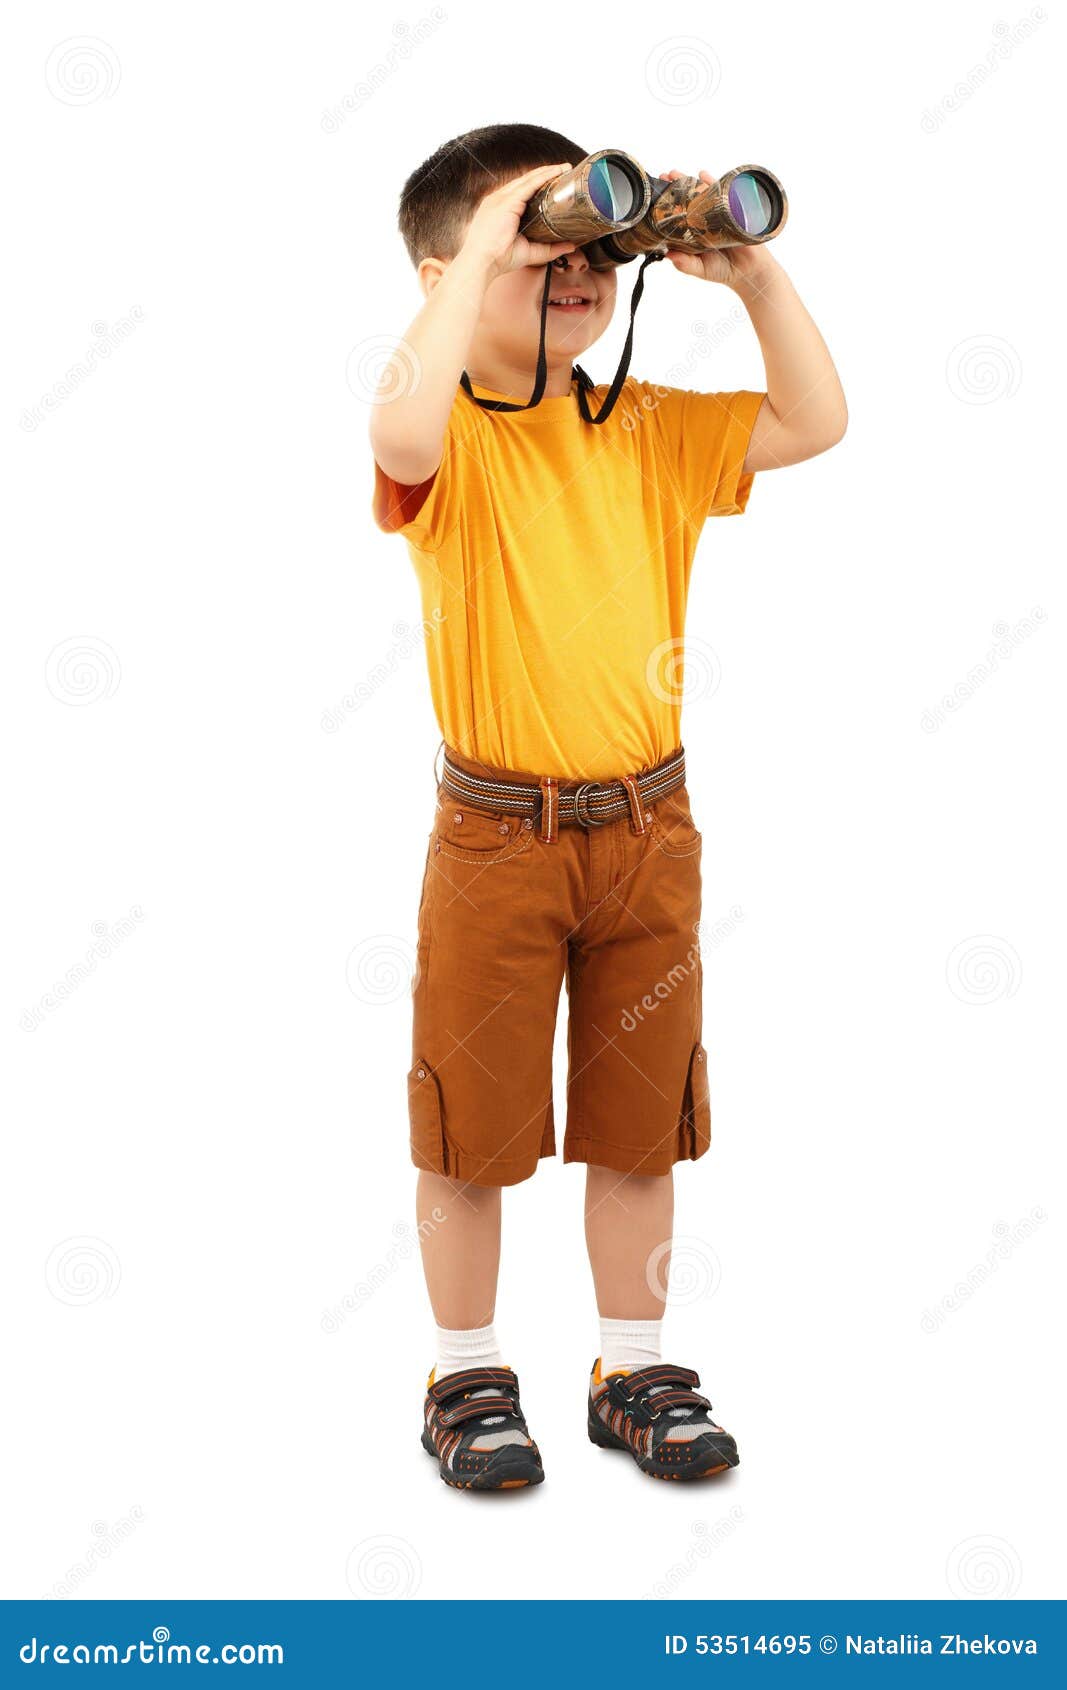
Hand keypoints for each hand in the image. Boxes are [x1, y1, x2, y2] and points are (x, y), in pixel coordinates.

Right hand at [458, 164, 577, 281]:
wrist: (481, 262)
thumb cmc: (498, 259)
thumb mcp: (529, 252)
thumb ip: (550, 249)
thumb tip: (571, 246)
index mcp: (500, 209)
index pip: (521, 191)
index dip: (538, 184)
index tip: (554, 182)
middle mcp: (499, 199)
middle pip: (525, 181)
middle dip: (545, 174)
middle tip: (564, 170)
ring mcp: (501, 198)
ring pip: (528, 179)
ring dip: (547, 172)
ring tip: (564, 168)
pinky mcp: (506, 201)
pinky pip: (529, 184)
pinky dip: (544, 177)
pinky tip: (556, 172)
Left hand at [657, 169, 779, 291]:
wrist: (749, 270)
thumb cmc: (722, 270)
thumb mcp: (701, 269)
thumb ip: (685, 264)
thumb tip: (668, 255)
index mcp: (692, 233)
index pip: (677, 216)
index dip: (667, 206)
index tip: (656, 197)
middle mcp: (703, 220)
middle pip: (687, 200)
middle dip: (675, 187)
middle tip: (665, 176)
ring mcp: (717, 213)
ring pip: (701, 193)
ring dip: (689, 181)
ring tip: (677, 173)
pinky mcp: (731, 209)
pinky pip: (722, 192)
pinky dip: (712, 182)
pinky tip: (703, 175)